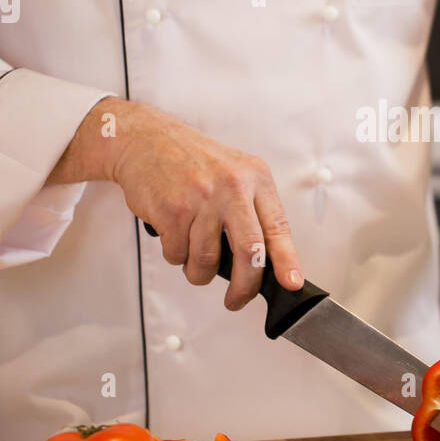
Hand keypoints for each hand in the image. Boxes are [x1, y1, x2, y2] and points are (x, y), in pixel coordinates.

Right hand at [49, 97, 302, 308]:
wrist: (147, 140)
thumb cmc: (193, 162)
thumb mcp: (236, 173)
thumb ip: (253, 210)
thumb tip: (267, 261)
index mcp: (256, 178)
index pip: (278, 227)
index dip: (287, 261)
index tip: (291, 283)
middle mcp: (232, 187)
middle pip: (249, 253)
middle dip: (244, 287)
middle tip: (236, 300)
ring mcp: (201, 199)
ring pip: (207, 261)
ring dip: (198, 271)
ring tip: (193, 255)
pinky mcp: (172, 210)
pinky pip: (177, 255)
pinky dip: (175, 255)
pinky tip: (174, 234)